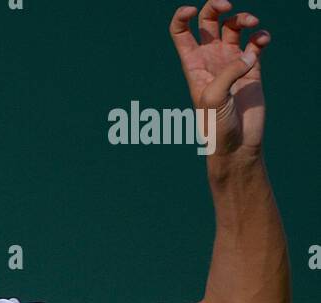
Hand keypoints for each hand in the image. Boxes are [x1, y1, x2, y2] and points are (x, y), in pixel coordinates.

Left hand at [170, 3, 270, 156]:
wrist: (236, 147)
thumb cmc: (216, 128)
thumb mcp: (214, 97)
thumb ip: (229, 71)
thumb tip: (250, 52)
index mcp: (193, 65)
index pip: (180, 32)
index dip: (182, 16)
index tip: (191, 10)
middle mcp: (210, 60)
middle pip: (209, 20)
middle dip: (216, 6)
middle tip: (227, 5)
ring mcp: (231, 62)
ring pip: (234, 26)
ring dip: (244, 18)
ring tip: (253, 24)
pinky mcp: (251, 68)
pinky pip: (256, 41)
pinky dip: (260, 35)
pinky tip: (262, 41)